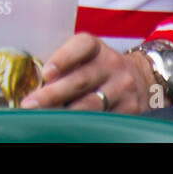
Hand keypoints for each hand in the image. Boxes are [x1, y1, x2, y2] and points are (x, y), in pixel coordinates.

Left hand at [19, 33, 161, 113]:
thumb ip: (64, 65)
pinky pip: (104, 119)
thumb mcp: (86, 56)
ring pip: (92, 104)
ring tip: (44, 118)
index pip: (81, 46)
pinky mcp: (131, 109)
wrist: (143, 78)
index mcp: (96, 47)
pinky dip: (84, 123)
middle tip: (30, 104)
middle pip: (80, 80)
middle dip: (52, 94)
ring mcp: (123, 88)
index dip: (63, 58)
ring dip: (65, 113)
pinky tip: (68, 127)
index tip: (46, 73)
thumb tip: (37, 85)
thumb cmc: (99, 67)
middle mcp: (112, 64)